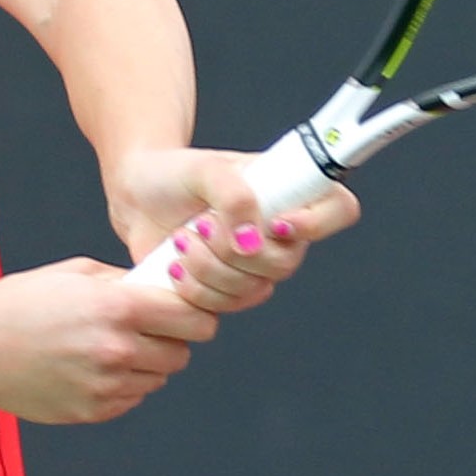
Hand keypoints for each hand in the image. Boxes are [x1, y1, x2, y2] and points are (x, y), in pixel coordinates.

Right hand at [0, 258, 218, 423]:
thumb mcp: (76, 273)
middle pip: (181, 354)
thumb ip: (126, 282)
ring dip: (146, 365)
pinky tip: (91, 368)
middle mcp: (118, 350)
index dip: (196, 315)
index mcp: (118, 307)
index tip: (187, 313)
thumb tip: (165, 290)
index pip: (194, 319)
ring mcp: (106, 386)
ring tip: (109, 348)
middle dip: (170, 340)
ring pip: (157, 379)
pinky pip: (131, 399)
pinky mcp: (92, 412)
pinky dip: (123, 386)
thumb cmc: (21, 302)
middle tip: (145, 330)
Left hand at [106, 146, 360, 313]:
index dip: (319, 222)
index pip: (338, 208)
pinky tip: (175, 265)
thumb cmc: (175, 174)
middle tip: (201, 226)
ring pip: (253, 289)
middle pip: (287, 263)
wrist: (137, 198)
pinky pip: (226, 307)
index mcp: (288, 192)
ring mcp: (255, 266)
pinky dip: (195, 290)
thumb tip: (250, 235)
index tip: (277, 222)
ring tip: (182, 240)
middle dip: (236, 251)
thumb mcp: (201, 168)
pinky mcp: (226, 291)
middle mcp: (281, 233)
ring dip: (209, 268)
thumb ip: (232, 193)